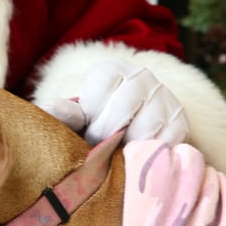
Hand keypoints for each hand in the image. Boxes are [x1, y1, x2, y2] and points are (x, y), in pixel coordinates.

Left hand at [39, 60, 189, 146]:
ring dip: (127, 147)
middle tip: (101, 145)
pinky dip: (147, 156)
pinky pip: (162, 145)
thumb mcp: (80, 114)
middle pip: (121, 111)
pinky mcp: (180, 123)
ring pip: (143, 130)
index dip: (90, 119)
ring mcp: (165, 98)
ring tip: (119, 150)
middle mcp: (142, 77)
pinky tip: (137, 155)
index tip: (88, 127)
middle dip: (105, 135)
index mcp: (111, 70)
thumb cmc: (99, 122)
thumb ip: (65, 113)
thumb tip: (46, 108)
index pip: (97, 94)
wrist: (137, 127)